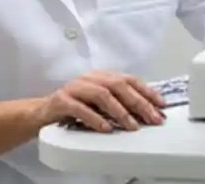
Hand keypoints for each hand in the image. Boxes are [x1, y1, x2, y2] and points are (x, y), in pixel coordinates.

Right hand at [34, 70, 166, 132]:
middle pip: (118, 85)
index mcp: (100, 76)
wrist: (43, 113)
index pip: (128, 79)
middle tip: (152, 119)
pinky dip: (95, 118)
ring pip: (102, 94)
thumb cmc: (75, 108)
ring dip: (120, 111)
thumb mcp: (99, 103)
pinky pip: (80, 108)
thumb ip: (118, 102)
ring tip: (132, 126)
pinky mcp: (61, 101)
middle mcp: (89, 78)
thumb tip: (147, 112)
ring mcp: (74, 88)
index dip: (147, 91)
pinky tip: (106, 128)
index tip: (161, 105)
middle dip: (139, 103)